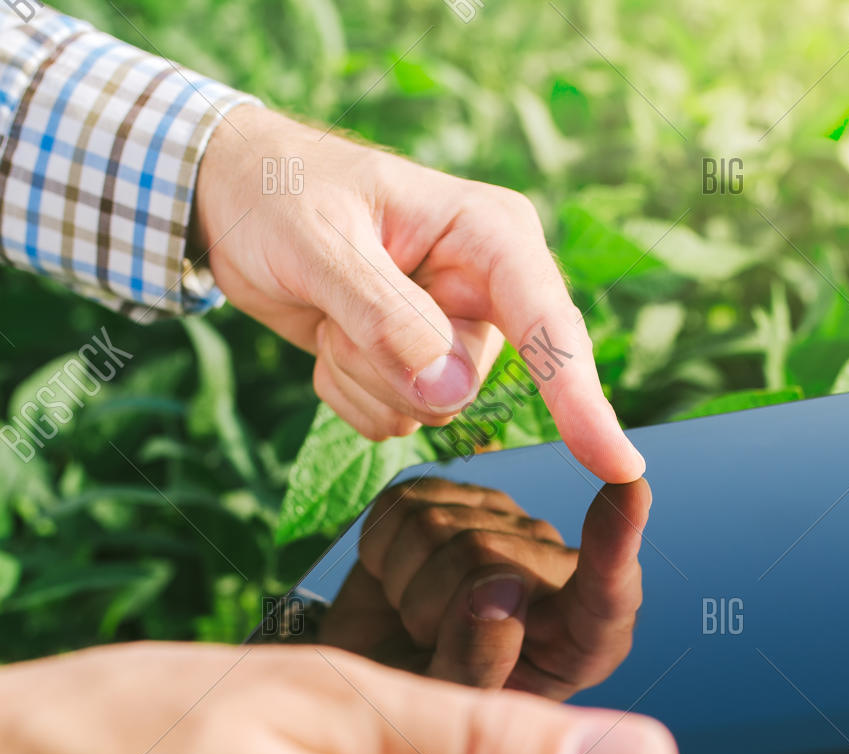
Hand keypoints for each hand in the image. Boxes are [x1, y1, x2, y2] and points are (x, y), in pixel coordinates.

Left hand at [192, 104, 645, 482]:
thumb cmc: (279, 194)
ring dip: (358, 375)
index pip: (549, 326)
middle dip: (386, 365)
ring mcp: (452, 331)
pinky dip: (343, 389)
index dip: (581, 399)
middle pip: (465, 385)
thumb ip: (384, 317)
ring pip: (425, 411)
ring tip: (331, 311)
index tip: (617, 464)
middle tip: (337, 306)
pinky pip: (390, 420)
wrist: (232, 198)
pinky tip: (328, 334)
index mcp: (489, 235)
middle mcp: (486, 288)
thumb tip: (448, 392)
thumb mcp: (320, 244)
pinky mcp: (415, 365)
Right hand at [318, 478, 648, 696]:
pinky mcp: (449, 496)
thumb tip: (499, 585)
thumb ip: (478, 665)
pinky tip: (399, 583)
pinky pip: (401, 507)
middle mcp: (554, 570)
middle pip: (483, 555)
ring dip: (405, 588)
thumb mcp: (451, 710)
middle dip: (432, 608)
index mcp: (583, 639)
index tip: (632, 487)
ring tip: (417, 622)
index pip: (607, 592)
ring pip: (436, 528)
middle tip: (427, 648)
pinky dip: (380, 554)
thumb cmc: (429, 713)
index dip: (614, 543)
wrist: (376, 683)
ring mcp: (504, 523)